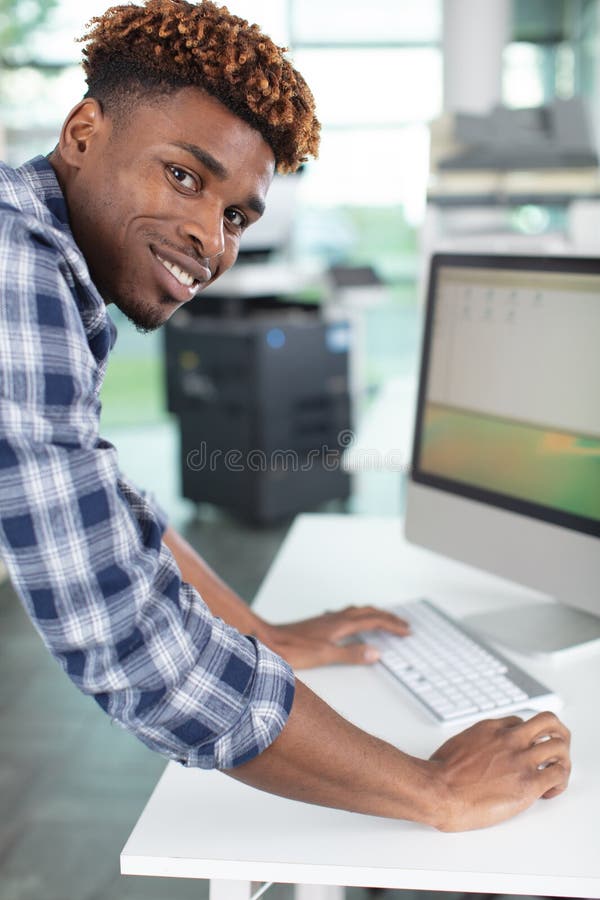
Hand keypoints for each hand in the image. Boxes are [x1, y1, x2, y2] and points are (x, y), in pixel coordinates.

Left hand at [260, 605, 409, 668]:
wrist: (268, 640)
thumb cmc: (292, 649)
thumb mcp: (325, 656)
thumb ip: (351, 654)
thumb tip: (376, 653)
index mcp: (340, 624)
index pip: (373, 622)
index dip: (392, 625)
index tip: (406, 630)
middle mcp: (335, 618)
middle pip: (368, 613)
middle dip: (388, 618)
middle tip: (403, 624)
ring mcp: (326, 620)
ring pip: (357, 611)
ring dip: (374, 614)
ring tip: (384, 619)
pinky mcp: (318, 624)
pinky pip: (346, 614)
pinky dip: (358, 616)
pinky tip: (352, 621)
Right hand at [428, 711, 571, 830]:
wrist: (440, 790)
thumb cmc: (440, 774)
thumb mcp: (456, 744)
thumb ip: (474, 744)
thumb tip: (475, 753)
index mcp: (491, 728)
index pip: (520, 723)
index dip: (526, 737)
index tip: (523, 751)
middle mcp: (510, 739)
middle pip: (548, 722)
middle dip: (556, 734)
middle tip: (554, 749)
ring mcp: (521, 759)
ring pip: (560, 746)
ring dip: (561, 760)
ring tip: (555, 773)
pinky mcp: (528, 783)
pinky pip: (558, 775)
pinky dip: (559, 783)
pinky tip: (548, 792)